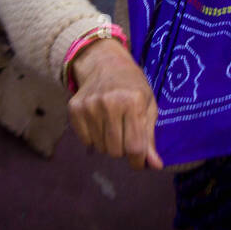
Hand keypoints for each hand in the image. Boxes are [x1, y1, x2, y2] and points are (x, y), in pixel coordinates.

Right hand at [68, 38, 163, 169]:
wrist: (105, 63)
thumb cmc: (133, 86)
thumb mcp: (148, 106)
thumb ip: (150, 137)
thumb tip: (155, 166)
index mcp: (133, 102)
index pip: (135, 147)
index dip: (138, 161)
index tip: (139, 162)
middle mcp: (110, 103)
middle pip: (116, 151)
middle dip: (123, 150)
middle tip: (126, 134)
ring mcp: (90, 106)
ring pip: (100, 148)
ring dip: (109, 144)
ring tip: (114, 126)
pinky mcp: (74, 109)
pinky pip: (86, 141)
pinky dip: (94, 139)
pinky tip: (100, 123)